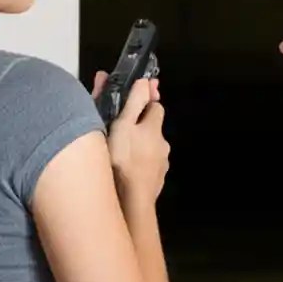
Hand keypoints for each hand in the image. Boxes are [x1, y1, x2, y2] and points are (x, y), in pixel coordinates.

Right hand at [92, 73, 169, 204]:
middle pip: (152, 128)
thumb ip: (134, 102)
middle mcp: (163, 143)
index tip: (137, 97)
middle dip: (140, 126)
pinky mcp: (156, 181)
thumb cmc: (124, 158)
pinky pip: (147, 166)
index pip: (156, 106)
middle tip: (121, 128)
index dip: (146, 101)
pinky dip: (139, 164)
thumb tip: (145, 81)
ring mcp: (161, 164)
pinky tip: (125, 169)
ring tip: (119, 151)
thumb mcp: (123, 125)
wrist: (132, 200)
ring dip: (139, 146)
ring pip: (150, 148)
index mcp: (155, 127)